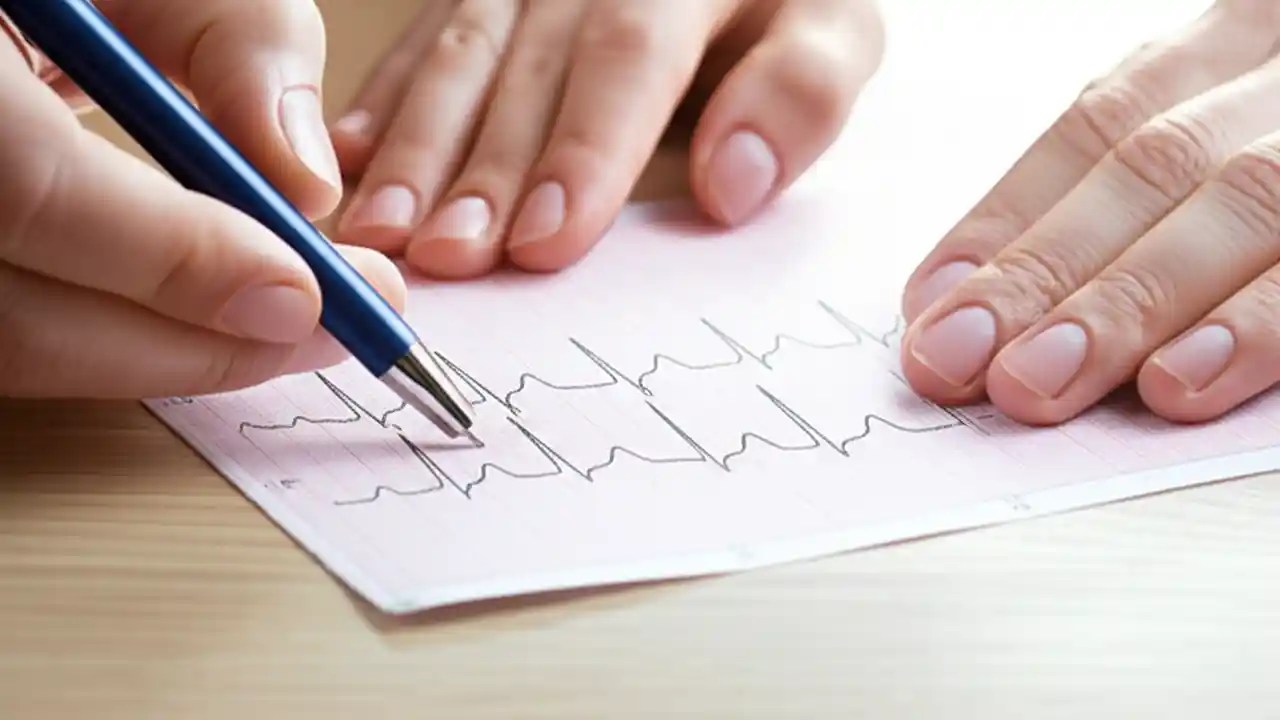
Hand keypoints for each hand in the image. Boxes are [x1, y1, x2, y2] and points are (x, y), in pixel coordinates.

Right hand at [0, 1, 404, 399]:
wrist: (13, 9)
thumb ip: (234, 39)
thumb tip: (307, 189)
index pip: (28, 191)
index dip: (174, 259)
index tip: (304, 293)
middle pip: (18, 317)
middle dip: (195, 345)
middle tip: (331, 330)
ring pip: (13, 347)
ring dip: (162, 352)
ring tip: (284, 327)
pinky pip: (11, 329)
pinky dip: (111, 333)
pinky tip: (195, 313)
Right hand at [329, 0, 883, 277]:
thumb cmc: (783, 4)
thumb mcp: (829, 30)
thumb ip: (798, 96)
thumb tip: (729, 184)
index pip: (626, 53)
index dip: (583, 149)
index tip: (543, 241)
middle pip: (525, 61)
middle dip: (477, 167)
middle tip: (442, 257)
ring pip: (460, 51)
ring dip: (415, 147)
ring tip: (379, 229)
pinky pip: (425, 37)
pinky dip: (384, 103)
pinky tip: (348, 159)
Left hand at [898, 1, 1279, 425]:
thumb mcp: (1210, 114)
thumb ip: (1101, 191)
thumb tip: (951, 295)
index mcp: (1224, 44)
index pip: (1093, 128)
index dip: (1007, 222)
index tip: (930, 315)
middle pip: (1155, 167)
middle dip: (1050, 274)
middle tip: (968, 367)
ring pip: (1247, 205)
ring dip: (1138, 305)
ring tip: (1046, 385)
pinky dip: (1263, 327)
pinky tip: (1190, 381)